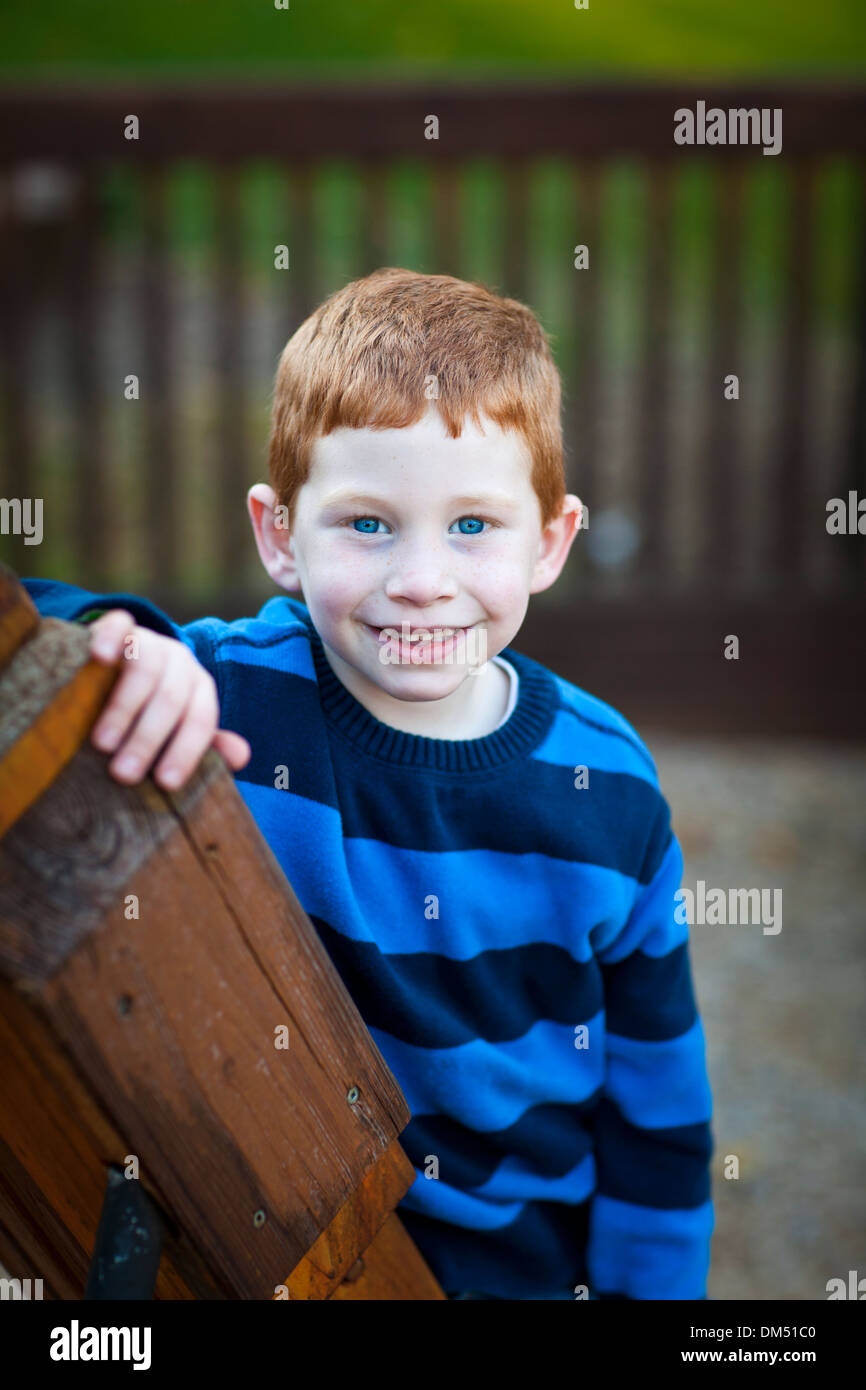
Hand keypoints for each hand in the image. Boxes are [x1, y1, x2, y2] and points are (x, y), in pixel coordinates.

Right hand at [86, 609, 250, 789]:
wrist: (117, 663)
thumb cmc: (147, 711)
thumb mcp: (175, 729)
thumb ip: (203, 745)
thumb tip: (242, 757)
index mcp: (199, 689)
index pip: (201, 720)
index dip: (186, 752)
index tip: (165, 783)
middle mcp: (180, 662)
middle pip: (172, 698)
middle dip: (149, 739)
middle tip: (124, 774)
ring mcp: (150, 641)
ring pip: (145, 667)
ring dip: (124, 708)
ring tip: (102, 744)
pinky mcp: (118, 626)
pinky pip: (118, 626)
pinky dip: (109, 640)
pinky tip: (100, 659)